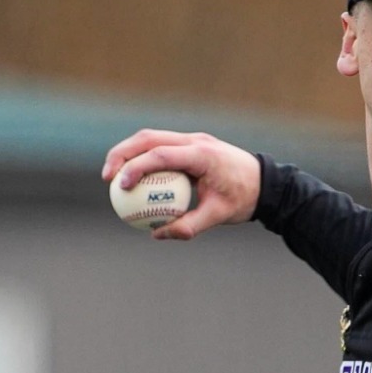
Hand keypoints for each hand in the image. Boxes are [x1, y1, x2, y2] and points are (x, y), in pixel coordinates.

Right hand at [101, 129, 262, 240]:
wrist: (265, 182)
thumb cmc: (244, 199)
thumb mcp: (219, 216)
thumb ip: (189, 226)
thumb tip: (157, 234)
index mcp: (202, 154)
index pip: (161, 154)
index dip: (136, 167)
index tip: (120, 185)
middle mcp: (194, 140)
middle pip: (148, 138)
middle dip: (122, 154)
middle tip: (107, 178)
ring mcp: (191, 139)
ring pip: (151, 138)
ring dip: (128, 153)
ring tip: (113, 177)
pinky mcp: (189, 145)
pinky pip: (160, 148)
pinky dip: (142, 159)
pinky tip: (132, 179)